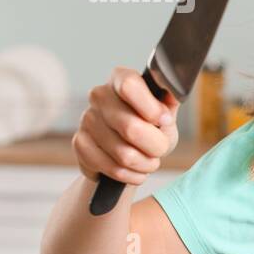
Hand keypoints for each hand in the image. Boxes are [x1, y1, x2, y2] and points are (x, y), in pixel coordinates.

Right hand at [73, 67, 179, 184]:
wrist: (131, 154)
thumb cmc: (152, 128)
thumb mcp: (167, 113)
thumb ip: (170, 102)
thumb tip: (174, 90)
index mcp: (121, 78)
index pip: (130, 85)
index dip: (151, 108)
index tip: (165, 121)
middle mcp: (99, 95)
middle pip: (131, 127)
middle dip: (156, 146)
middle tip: (160, 147)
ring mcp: (86, 119)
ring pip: (124, 154)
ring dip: (145, 164)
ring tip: (148, 160)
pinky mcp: (80, 144)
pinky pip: (113, 168)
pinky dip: (132, 175)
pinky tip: (134, 169)